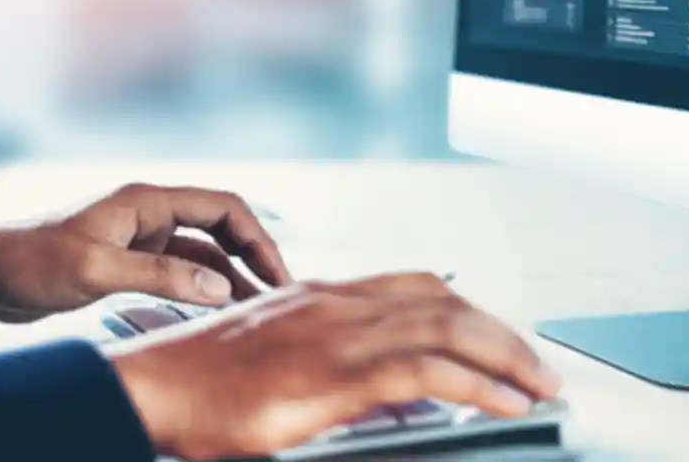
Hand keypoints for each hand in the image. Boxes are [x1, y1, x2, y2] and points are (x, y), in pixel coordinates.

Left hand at [0, 184, 291, 322]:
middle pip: (220, 226)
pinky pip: (180, 270)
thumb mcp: (97, 268)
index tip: (276, 272)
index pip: (222, 206)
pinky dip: (202, 286)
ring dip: (230, 275)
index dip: (257, 237)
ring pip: (203, 251)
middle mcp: (149, 213)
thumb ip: (161, 275)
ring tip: (256, 307)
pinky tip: (215, 309)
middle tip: (278, 292)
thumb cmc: (31, 260)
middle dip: (252, 256)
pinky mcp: (128, 261)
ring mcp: (140, 237)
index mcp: (146, 201)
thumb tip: (219, 286)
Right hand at [108, 273, 561, 460]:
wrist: (148, 387)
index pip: (418, 286)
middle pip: (444, 301)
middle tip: (540, 368)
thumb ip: (334, 365)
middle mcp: (335, 303)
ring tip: (539, 386)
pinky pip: (424, 368)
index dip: (471, 309)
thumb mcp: (276, 359)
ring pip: (445, 326)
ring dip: (505, 356)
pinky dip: (476, 384)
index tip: (500, 339)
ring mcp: (334, 333)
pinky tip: (502, 403)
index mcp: (322, 297)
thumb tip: (393, 394)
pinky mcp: (330, 372)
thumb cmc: (200, 383)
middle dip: (503, 335)